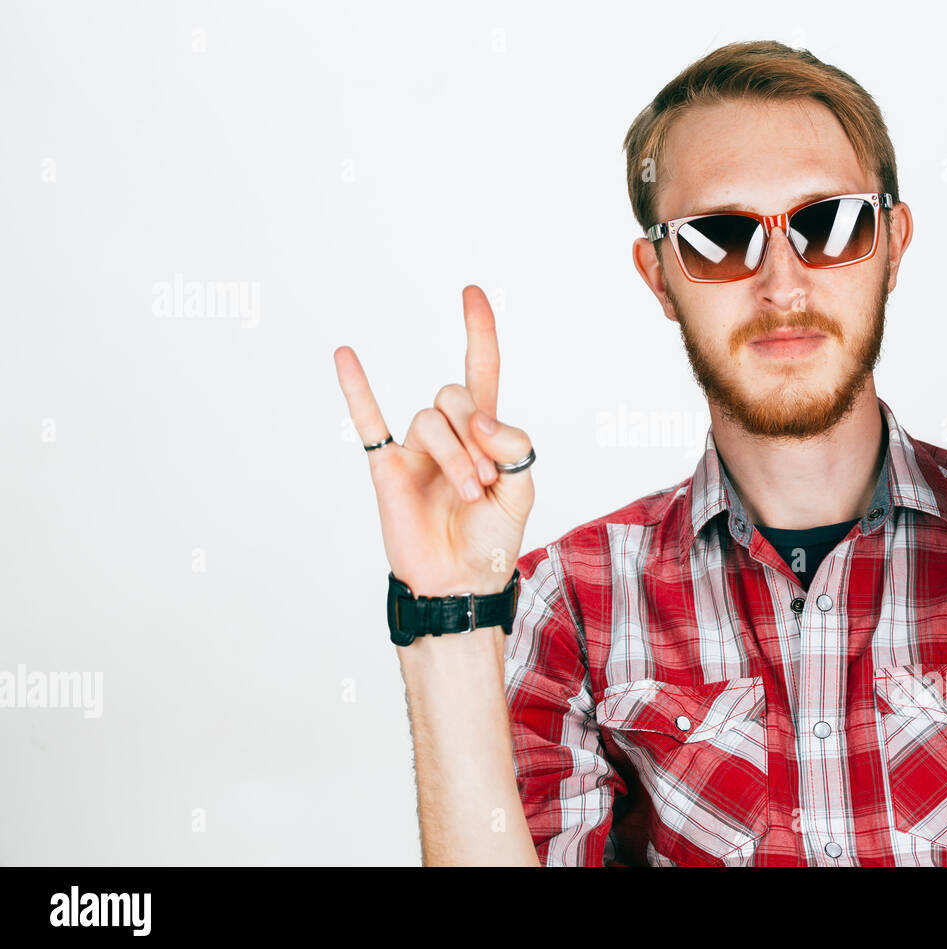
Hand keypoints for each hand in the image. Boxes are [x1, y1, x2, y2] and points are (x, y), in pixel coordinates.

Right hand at [334, 286, 534, 595]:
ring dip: (457, 456)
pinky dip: (357, 389)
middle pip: (454, 396)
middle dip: (478, 437)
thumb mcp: (523, 490)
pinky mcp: (387, 469)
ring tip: (469, 493)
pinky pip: (367, 422)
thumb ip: (514, 447)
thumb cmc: (493, 538)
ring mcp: (415, 449)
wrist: (462, 582)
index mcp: (483, 431)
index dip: (478, 332)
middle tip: (487, 481)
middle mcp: (447, 432)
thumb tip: (481, 419)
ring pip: (430, 419)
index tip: (471, 293)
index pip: (482, 370)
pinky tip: (346, 355)